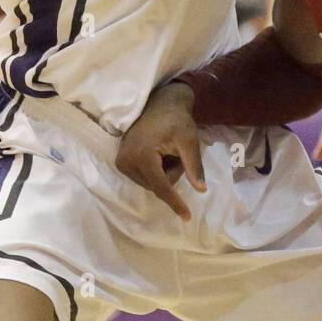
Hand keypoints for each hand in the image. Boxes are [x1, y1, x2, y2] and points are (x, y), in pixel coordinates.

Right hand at [115, 81, 205, 220]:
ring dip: (164, 173)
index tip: (187, 217)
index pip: (161, 187)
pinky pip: (143, 177)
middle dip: (172, 175)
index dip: (175, 203)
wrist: (160, 103)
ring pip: (150, 183)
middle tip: (177, 153)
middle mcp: (127, 162)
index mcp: (142, 156)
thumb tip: (200, 190)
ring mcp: (121, 162)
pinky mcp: (121, 162)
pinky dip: (155, 171)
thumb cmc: (177, 120)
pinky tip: (159, 154)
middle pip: (156, 186)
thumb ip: (194, 166)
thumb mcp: (189, 141)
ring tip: (168, 151)